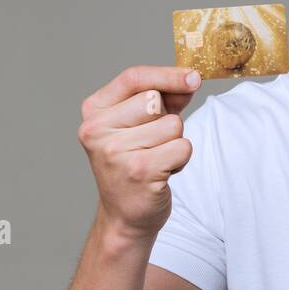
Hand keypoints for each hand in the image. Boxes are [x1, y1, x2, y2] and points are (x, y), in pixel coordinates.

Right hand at [77, 65, 201, 240]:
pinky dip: (181, 160)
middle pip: (156, 101)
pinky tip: (162, 172)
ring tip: (156, 159)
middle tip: (152, 143)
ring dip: (174, 142)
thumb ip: (165, 98)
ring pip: (173, 125)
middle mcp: (97, 129)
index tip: (194, 76)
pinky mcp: (139, 171)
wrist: (125, 215)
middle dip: (167, 120)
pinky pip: (182, 148)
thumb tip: (191, 79)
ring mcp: (115, 151)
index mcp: (93, 111)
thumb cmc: (137, 162)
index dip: (167, 74)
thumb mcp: (143, 124)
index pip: (134, 78)